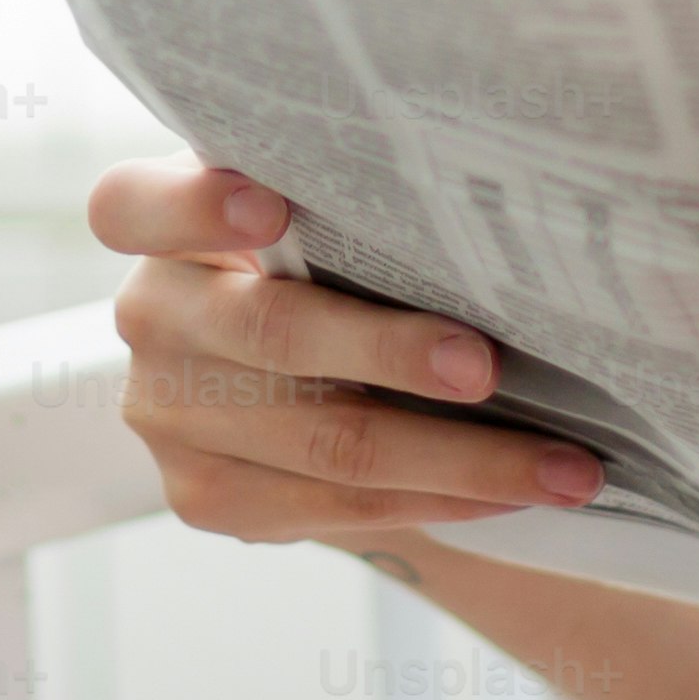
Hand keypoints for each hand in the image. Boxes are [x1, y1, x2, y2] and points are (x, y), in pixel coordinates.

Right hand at [86, 161, 607, 547]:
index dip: (198, 206)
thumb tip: (488, 192)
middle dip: (389, 352)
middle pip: (269, 333)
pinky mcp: (205, 497)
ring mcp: (167, 418)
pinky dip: (439, 497)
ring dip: (462, 457)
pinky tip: (511, 493)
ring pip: (327, 442)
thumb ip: (341, 195)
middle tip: (486, 365)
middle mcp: (149, 318)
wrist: (278, 369)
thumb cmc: (317, 255)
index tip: (273, 207)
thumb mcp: (308, 205)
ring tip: (566, 464)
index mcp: (156, 227)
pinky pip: (338, 507)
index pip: (132, 205)